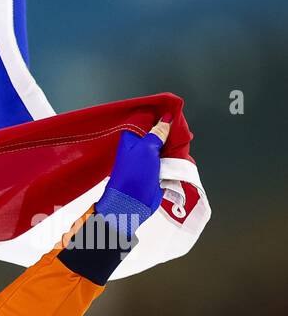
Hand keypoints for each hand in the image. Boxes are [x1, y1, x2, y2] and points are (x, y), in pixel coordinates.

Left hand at [97, 115, 171, 240]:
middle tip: (182, 129)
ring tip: (183, 141)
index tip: (174, 112)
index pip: (147, 120)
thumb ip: (157, 132)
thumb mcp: (146, 148)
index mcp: (131, 138)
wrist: (132, 203)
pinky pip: (168, 159)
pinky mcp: (156, 170)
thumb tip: (167, 118)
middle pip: (159, 133)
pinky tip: (182, 152)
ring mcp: (148, 159)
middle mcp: (139, 147)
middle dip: (171, 131)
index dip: (160, 116)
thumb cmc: (134, 175)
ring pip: (166, 145)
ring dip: (174, 145)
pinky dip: (175, 157)